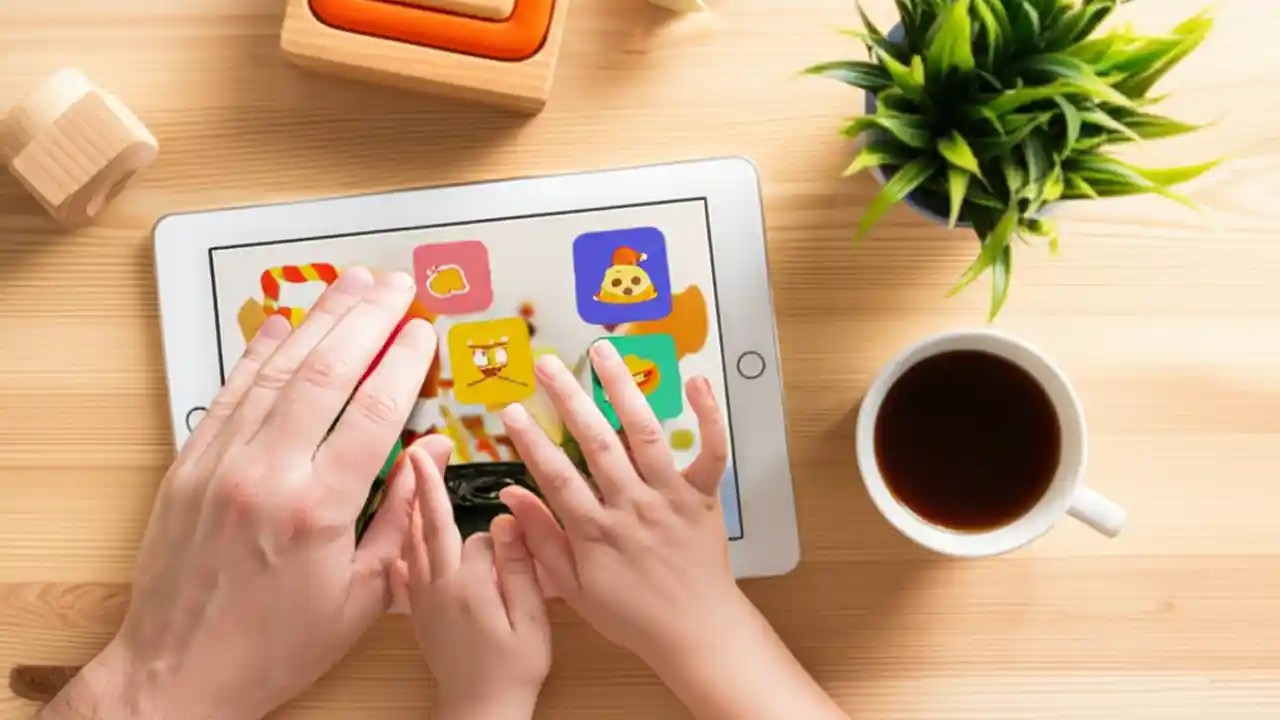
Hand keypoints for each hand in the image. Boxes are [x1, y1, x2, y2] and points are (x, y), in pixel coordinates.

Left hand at [43, 268, 440, 719]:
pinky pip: (231, 392)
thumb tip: (433, 454)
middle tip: (398, 286)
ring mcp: (221, 464)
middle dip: (368, 320)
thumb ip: (402, 516)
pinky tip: (283, 321)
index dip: (404, 363)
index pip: (372, 412)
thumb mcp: (364, 596)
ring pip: (277, 371)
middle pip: (326, 374)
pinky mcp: (190, 465)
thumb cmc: (277, 644)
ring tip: (352, 284)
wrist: (181, 673)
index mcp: (317, 511)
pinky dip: (260, 351)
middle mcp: (267, 475)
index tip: (424, 331)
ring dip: (319, 320)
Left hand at [392, 449, 550, 719]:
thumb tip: (507, 520)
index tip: (450, 470)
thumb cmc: (512, 670)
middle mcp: (434, 587)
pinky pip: (401, 570)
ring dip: (408, 510)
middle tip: (415, 452)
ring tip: (404, 479)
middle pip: (425, 526)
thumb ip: (518, 566)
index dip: (464, 504)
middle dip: (421, 486)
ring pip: (409, 544)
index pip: (463, 529)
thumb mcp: (530, 618)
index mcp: (463, 584)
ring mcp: (421, 600)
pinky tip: (401, 537)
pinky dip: (401, 546)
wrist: (480, 711)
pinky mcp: (417, 613)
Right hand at [497, 341, 740, 666]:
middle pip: (596, 444)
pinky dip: (706, 415)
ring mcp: (670, 498)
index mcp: (596, 533)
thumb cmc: (633, 615)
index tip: (512, 410)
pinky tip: (695, 381)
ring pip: (645, 434)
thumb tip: (511, 498)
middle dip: (568, 400)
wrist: (695, 632)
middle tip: (548, 364)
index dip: (531, 441)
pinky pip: (710, 451)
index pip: (556, 476)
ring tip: (605, 353)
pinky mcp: (703, 496)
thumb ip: (542, 540)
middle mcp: (632, 507)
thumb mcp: (574, 589)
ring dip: (623, 390)